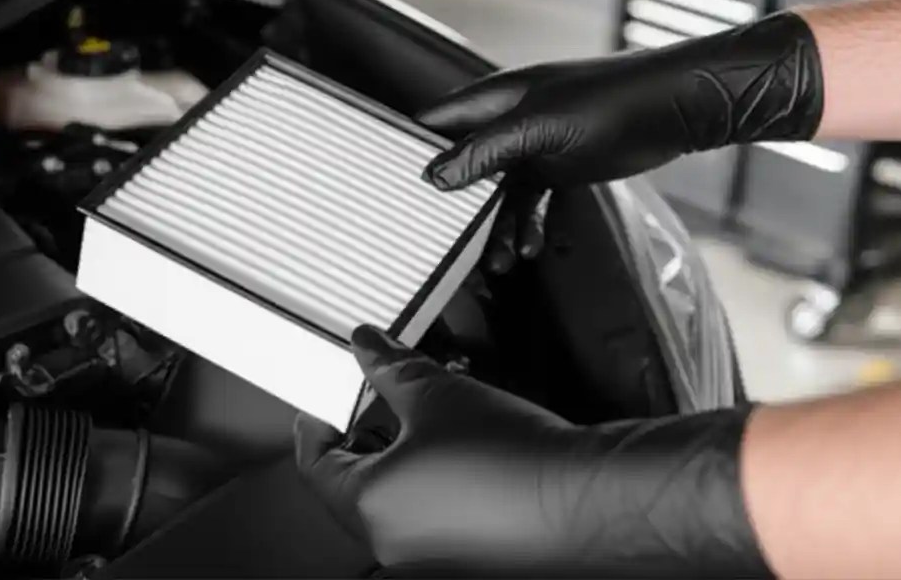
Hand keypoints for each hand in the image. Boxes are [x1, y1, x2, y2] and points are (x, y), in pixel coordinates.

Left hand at [295, 326, 769, 577]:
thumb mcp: (437, 393)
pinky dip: (438, 475)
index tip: (322, 399)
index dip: (316, 422)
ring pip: (400, 494)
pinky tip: (466, 441)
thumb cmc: (508, 457)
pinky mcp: (472, 553)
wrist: (585, 498)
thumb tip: (366, 346)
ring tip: (432, 408)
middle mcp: (393, 542)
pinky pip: (437, 510)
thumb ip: (391, 369)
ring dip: (407, 450)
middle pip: (356, 481)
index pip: (314, 464)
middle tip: (382, 391)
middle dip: (370, 430)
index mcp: (368, 507)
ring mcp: (433, 554)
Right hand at [417, 13, 822, 269]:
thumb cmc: (612, 102)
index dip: (416, 151)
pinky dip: (536, 224)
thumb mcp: (539, 128)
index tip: (399, 188)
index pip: (439, 123)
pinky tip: (540, 246)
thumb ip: (485, 152)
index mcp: (497, 99)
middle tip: (454, 244)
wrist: (677, 107)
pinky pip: (538, 201)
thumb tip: (435, 175)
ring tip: (508, 258)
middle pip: (470, 168)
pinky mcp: (565, 165)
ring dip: (504, 226)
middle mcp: (512, 121)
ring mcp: (539, 145)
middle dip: (462, 208)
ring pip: (504, 193)